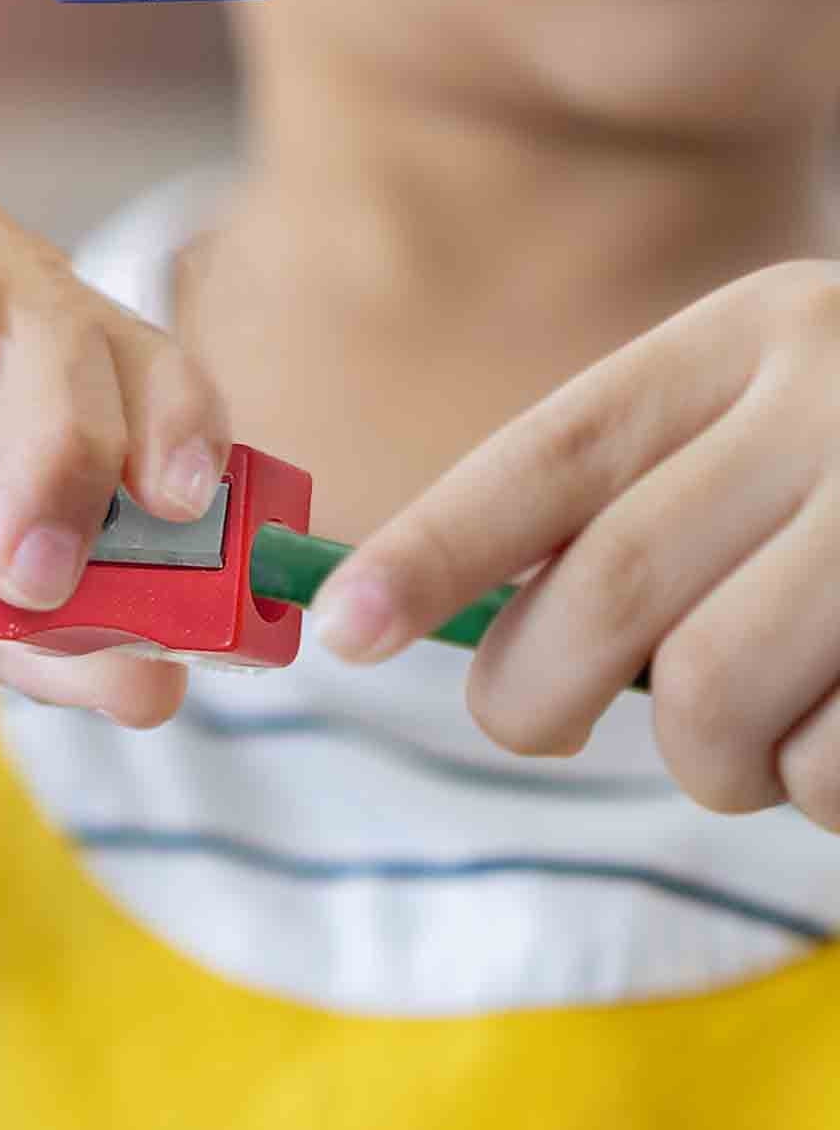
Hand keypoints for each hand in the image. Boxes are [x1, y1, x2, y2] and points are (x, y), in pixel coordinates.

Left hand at [309, 261, 839, 825]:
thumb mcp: (763, 431)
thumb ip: (636, 507)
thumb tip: (467, 626)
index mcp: (749, 339)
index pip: (552, 457)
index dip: (432, 550)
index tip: (338, 631)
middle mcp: (836, 399)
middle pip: (609, 594)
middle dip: (533, 693)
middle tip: (535, 715)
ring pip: (710, 699)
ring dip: (701, 755)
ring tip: (750, 724)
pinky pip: (830, 768)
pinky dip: (816, 790)